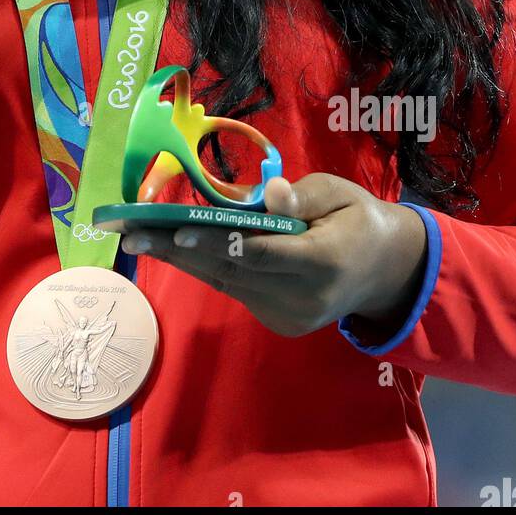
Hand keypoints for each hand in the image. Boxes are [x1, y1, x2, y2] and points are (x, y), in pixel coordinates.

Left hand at [120, 174, 428, 338]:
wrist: (384, 272)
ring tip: (136, 238)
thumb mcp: (339, 193)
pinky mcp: (278, 321)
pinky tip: (171, 248)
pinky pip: (234, 288)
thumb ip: (303, 196)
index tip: (178, 231)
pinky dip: (204, 266)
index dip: (218, 242)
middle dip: (177, 249)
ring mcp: (289, 315)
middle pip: (231, 270)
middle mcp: (303, 297)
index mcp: (324, 261)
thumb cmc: (358, 219)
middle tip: (131, 233)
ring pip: (225, 282)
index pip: (261, 252)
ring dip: (180, 259)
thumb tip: (270, 195)